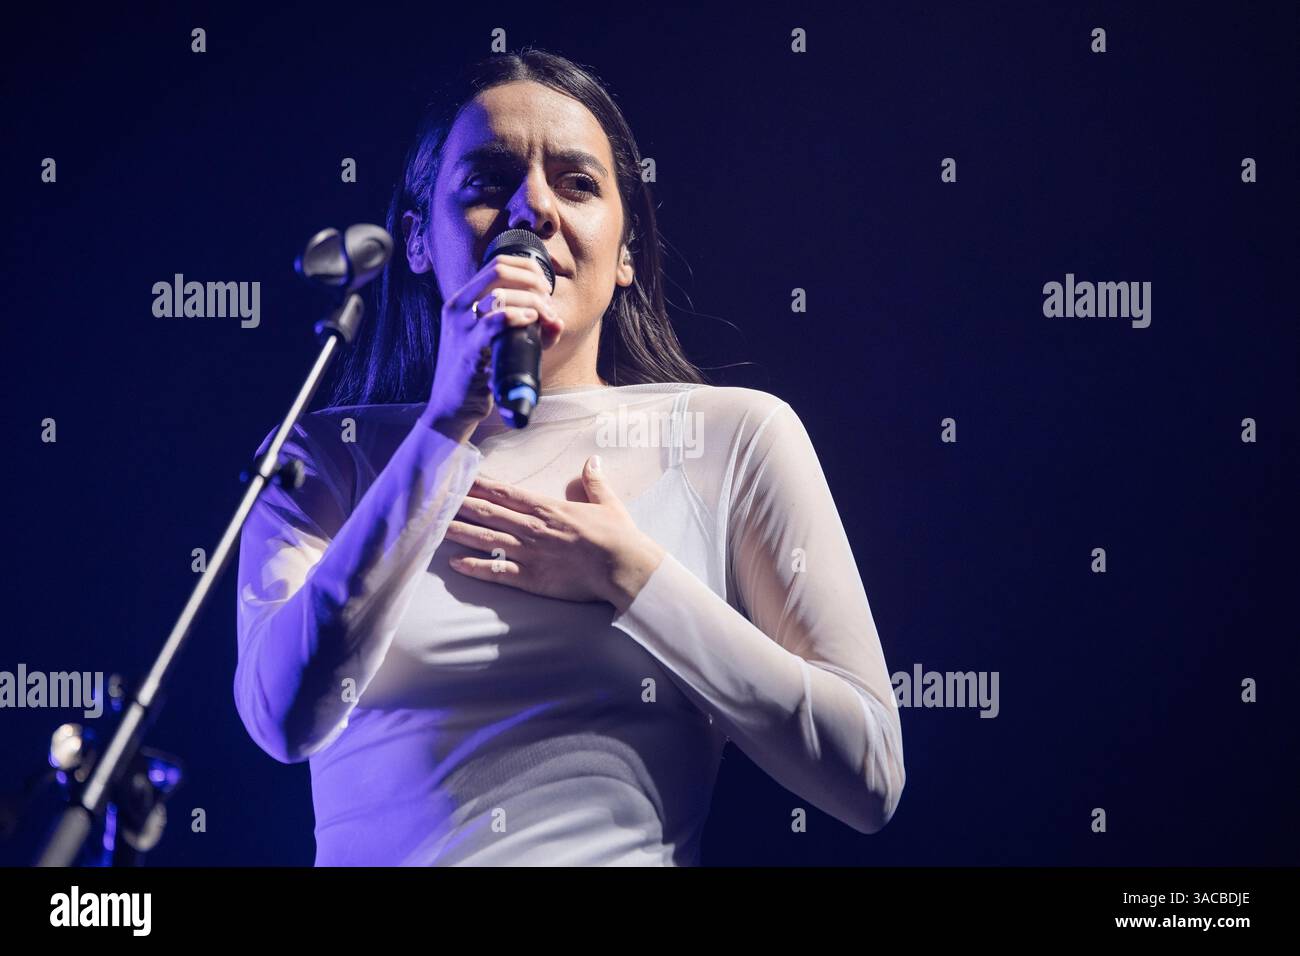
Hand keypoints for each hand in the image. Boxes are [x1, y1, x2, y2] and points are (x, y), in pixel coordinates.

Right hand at [421, 254, 564, 432]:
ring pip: (499, 295)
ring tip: (545, 317)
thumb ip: (530, 330)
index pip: (497, 263)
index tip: (545, 288)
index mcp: (463, 300)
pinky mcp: (469, 350)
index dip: (528, 269)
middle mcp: (458, 308)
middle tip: (547, 304)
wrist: (453, 405)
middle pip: (499, 271)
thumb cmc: (479, 372)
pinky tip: (530, 321)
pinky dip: (516, 317)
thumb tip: (558, 322)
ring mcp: (461, 328)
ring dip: (531, 302)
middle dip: (532, 282)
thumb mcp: (501, 342)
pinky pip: (493, 323)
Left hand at [444, 455, 665, 612]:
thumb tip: (593, 460)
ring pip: (486, 538)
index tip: (459, 477)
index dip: (479, 485)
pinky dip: (474, 567)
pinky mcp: (531, 578)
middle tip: (434, 497)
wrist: (622, 566)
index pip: (505, 493)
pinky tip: (455, 563)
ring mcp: (529, 553)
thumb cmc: (617, 536)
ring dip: (459, 531)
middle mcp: (532, 527)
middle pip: (488, 512)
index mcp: (547, 508)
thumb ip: (594, 481)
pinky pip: (496, 571)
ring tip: (434, 526)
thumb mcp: (607, 503)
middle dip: (459, 504)